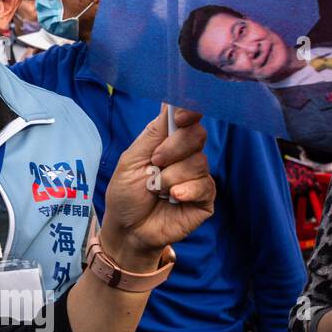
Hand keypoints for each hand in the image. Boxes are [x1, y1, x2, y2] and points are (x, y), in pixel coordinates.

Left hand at [98, 106, 214, 268]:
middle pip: (197, 135)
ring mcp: (196, 177)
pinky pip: (205, 185)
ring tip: (156, 189)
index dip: (188, 113)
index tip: (180, 117)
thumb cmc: (126, 194)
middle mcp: (185, 156)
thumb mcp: (131, 160)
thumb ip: (152, 134)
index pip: (186, 120)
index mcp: (167, 143)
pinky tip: (173, 197)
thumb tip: (169, 102)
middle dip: (174, 147)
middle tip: (155, 163)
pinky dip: (186, 189)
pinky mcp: (204, 198)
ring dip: (172, 175)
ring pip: (199, 162)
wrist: (127, 229)